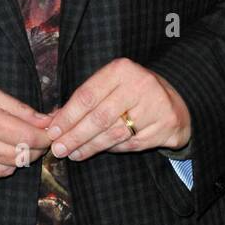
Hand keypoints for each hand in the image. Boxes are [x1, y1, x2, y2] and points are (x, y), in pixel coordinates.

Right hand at [0, 78, 54, 188]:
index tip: (50, 133)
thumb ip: (18, 108)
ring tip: (4, 141)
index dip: (46, 137)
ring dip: (14, 158)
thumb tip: (47, 120)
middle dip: (34, 148)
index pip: (29, 137)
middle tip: (32, 137)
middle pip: (22, 156)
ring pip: (7, 170)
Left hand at [43, 58, 190, 160]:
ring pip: (114, 133)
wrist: (173, 101)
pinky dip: (110, 149)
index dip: (67, 116)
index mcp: (121, 70)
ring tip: (72, 154)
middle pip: (99, 117)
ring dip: (89, 146)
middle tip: (58, 149)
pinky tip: (96, 151)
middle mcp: (140, 85)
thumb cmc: (131, 92)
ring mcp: (155, 106)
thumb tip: (51, 120)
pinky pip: (130, 144)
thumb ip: (82, 101)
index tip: (52, 131)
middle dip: (75, 135)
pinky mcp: (165, 127)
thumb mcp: (109, 86)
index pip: (87, 95)